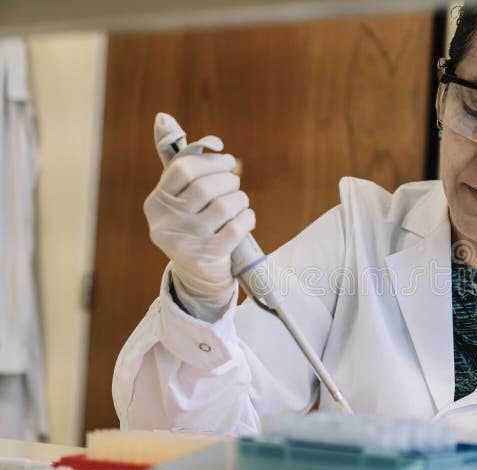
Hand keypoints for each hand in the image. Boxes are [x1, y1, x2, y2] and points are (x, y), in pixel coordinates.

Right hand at [145, 113, 254, 321]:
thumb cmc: (192, 223)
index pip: (184, 169)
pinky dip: (248, 218)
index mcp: (156, 202)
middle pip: (207, 186)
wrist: (198, 274)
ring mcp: (186, 241)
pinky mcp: (208, 257)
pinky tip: (245, 219)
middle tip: (235, 184)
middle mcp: (165, 222)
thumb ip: (178, 158)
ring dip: (240, 199)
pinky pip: (238, 227)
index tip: (227, 161)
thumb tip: (163, 116)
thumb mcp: (180, 195)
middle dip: (229, 180)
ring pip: (225, 205)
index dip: (210, 160)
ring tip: (239, 202)